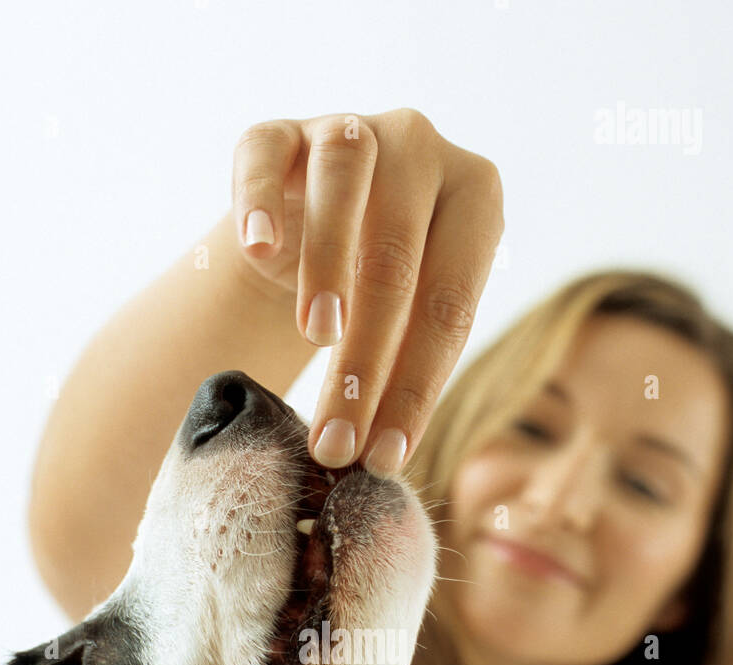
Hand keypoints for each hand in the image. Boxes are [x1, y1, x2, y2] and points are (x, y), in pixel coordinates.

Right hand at [230, 108, 503, 474]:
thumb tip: (381, 464)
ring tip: (317, 339)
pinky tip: (256, 249)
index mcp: (476, 202)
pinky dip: (258, 199)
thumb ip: (405, 374)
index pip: (448, 308)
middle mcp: (422, 150)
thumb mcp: (407, 325)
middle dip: (365, 362)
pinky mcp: (280, 132)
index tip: (383, 459)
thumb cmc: (376, 292)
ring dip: (330, 264)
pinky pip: (266, 153)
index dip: (416, 390)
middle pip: (397, 260)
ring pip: (344, 185)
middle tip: (336, 440)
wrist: (307, 228)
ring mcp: (350, 130)